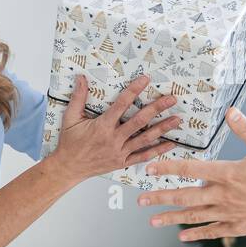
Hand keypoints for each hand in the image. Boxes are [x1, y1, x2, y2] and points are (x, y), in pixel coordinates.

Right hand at [54, 73, 180, 181]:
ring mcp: (120, 152)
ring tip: (177, 119)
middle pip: (139, 121)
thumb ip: (78, 98)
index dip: (134, 90)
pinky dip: (158, 150)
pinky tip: (170, 143)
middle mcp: (113, 139)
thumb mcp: (70, 118)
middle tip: (171, 99)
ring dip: (163, 128)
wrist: (68, 168)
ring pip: (145, 139)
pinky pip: (143, 156)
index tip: (146, 79)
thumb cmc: (69, 143)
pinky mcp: (123, 163)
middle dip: (157, 108)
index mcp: (102, 126)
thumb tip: (81, 78)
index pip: (122, 104)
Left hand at [136, 106, 245, 239]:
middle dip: (160, 197)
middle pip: (185, 196)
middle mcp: (222, 196)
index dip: (167, 167)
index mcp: (227, 174)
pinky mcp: (236, 227)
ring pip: (194, 216)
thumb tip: (230, 110)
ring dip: (171, 218)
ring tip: (153, 220)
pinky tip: (182, 236)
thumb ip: (245, 130)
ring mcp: (228, 213)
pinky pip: (211, 231)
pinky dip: (196, 234)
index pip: (190, 169)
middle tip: (141, 199)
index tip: (148, 168)